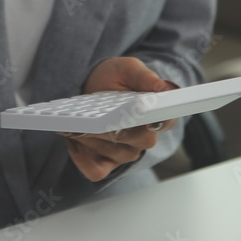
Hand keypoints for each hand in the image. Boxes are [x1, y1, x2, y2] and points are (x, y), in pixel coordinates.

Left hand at [62, 57, 177, 181]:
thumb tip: (165, 89)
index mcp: (157, 115)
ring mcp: (126, 152)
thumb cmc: (115, 78)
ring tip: (77, 124)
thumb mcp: (129, 69)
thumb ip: (146, 77)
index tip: (143, 113)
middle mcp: (145, 137)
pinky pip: (97, 171)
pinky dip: (83, 159)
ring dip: (93, 139)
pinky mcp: (106, 163)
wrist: (92, 86)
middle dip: (113, 127)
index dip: (157, 119)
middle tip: (92, 116)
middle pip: (136, 139)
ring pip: (114, 153)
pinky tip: (73, 142)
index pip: (167, 121)